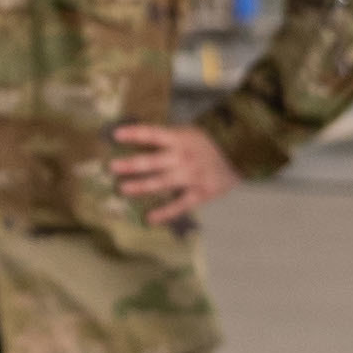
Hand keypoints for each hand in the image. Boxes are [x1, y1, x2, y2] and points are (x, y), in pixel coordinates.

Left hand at [105, 123, 239, 230]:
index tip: (116, 135)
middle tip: (112, 167)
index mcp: (180, 138)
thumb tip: (136, 142)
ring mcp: (192, 176)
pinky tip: (150, 218)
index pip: (153, 133)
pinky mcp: (200, 193)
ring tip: (123, 188)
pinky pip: (180, 205)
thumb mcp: (189, 133)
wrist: (239, 157)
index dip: (135, 133)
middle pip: (153, 160)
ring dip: (141, 186)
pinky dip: (165, 213)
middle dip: (131, 164)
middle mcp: (184, 157)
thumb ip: (166, 139)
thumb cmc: (207, 145)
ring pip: (162, 182)